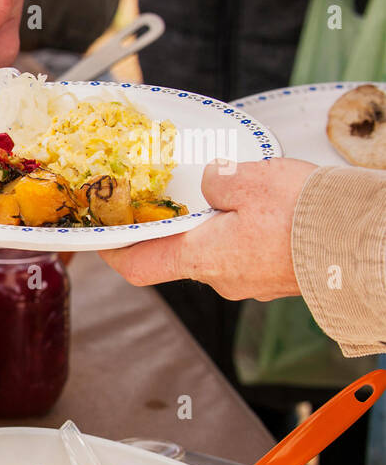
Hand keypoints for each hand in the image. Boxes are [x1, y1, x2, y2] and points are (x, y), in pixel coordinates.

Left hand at [100, 158, 317, 300]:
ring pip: (219, 254)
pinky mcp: (277, 280)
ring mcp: (251, 284)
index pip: (139, 266)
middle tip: (177, 200)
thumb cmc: (306, 215)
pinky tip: (266, 211)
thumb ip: (218, 180)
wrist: (365, 244)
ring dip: (218, 228)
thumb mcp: (251, 180)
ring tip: (232, 196)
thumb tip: (212, 180)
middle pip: (181, 255)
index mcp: (202, 258)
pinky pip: (250, 256)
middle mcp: (222, 279)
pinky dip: (248, 235)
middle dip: (178, 228)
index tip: (105, 238)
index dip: (116, 252)